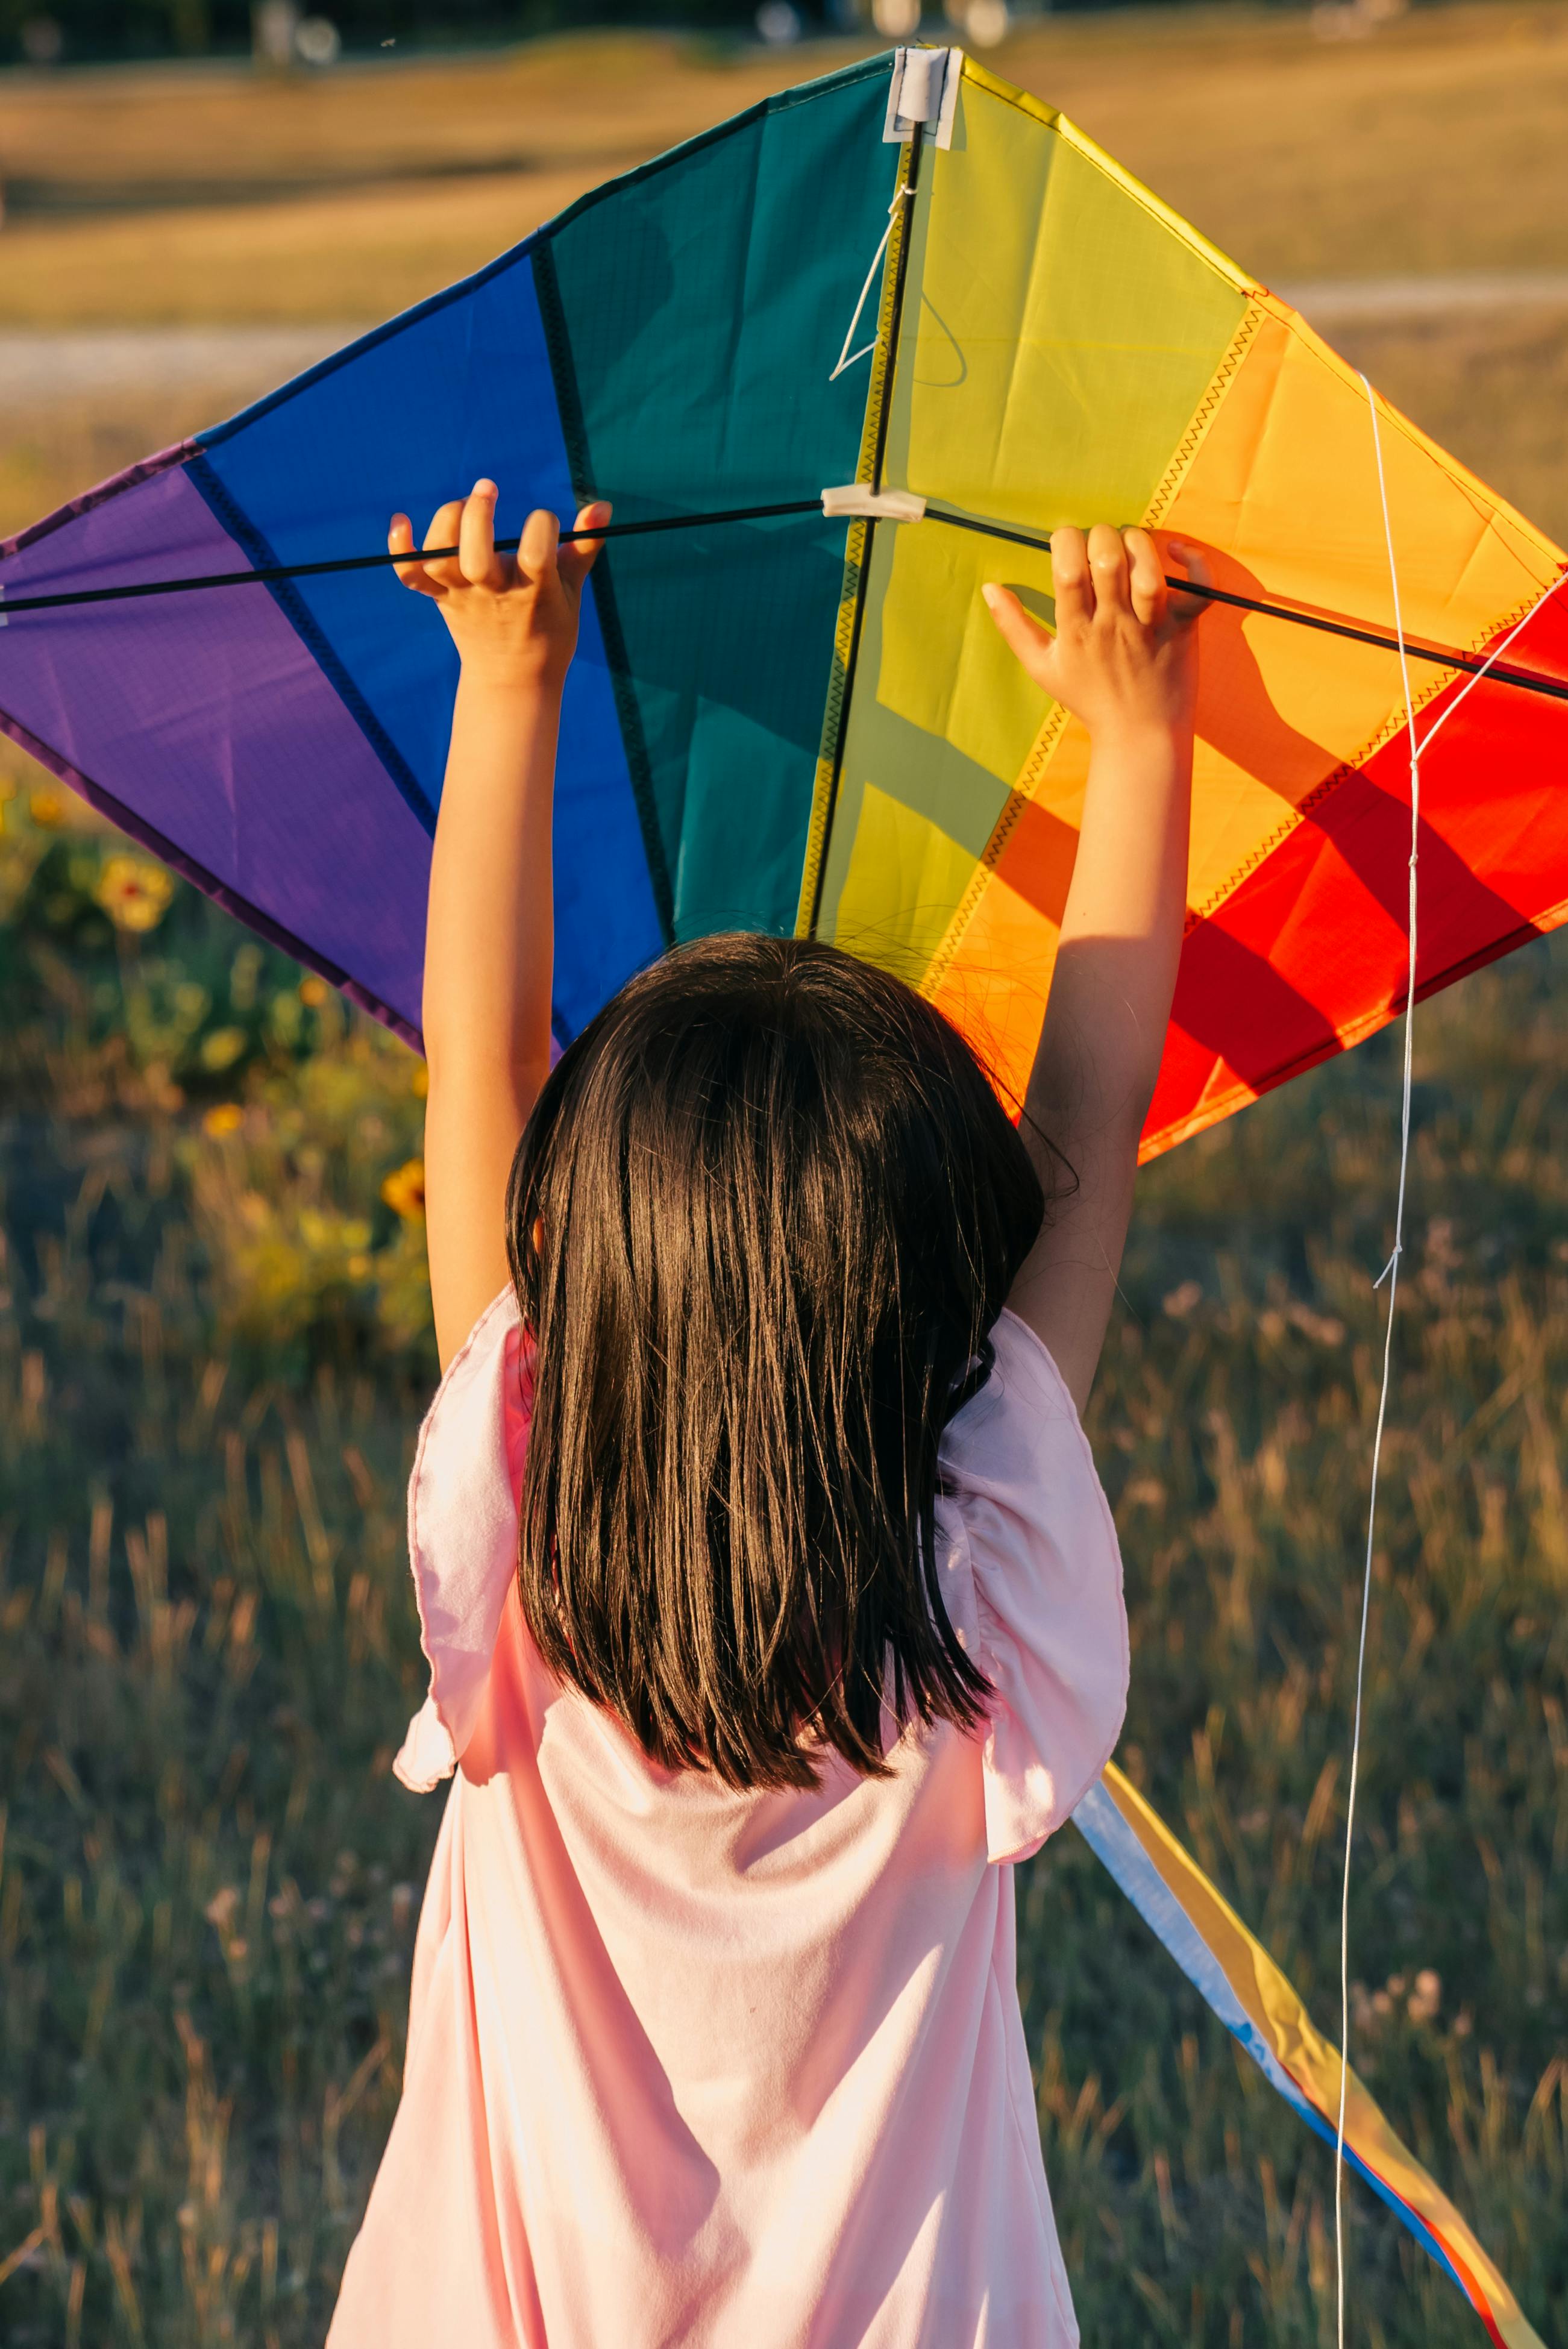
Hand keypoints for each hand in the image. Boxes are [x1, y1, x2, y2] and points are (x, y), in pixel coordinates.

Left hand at [388, 481, 610, 691]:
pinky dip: (400, 547)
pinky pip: (410, 574)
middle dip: (479, 514)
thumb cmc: (549, 628)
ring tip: (465, 506)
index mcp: (533, 591)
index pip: (537, 548)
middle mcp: (493, 593)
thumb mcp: (572, 590)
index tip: (546, 524)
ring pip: (441, 557)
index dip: (544, 523)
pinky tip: (401, 520)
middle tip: (488, 488)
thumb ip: (584, 547)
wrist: (513, 679)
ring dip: (447, 522)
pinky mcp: (440, 598)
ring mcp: (462, 596)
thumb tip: (603, 506)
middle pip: (475, 554)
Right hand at [983, 525, 1206, 741]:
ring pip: (1148, 570)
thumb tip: (989, 588)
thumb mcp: (1042, 668)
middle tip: (1102, 546)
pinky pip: (1198, 591)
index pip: (1067, 569)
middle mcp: (1113, 625)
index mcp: (1075, 631)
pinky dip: (1195, 565)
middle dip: (1102, 536)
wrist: (1138, 737)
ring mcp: (1150, 627)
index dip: (1066, 540)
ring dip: (1140, 544)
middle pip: (1108, 559)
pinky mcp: (1182, 629)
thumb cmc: (1089, 700)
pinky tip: (1179, 551)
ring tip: (1132, 546)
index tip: (1069, 545)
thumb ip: (1014, 627)